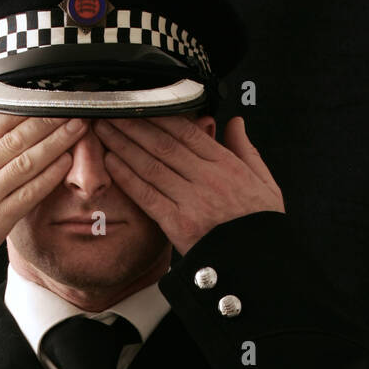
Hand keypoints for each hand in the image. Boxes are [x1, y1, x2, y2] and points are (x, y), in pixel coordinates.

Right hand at [0, 115, 88, 264]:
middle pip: (15, 139)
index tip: (38, 100)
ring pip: (26, 162)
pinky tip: (66, 163)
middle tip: (68, 108)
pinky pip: (29, 194)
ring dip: (55, 143)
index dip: (19, 111)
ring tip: (76, 128)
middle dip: (45, 121)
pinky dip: (49, 177)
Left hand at [93, 115, 284, 254]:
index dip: (158, 116)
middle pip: (162, 144)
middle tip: (111, 112)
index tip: (140, 106)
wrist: (260, 263)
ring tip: (104, 131)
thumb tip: (235, 122)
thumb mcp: (265, 182)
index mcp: (226, 165)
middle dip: (133, 126)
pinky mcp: (178, 224)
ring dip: (123, 146)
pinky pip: (147, 195)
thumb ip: (246, 149)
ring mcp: (191, 201)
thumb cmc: (260, 226)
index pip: (187, 132)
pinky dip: (127, 178)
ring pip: (151, 165)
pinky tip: (112, 163)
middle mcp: (207, 178)